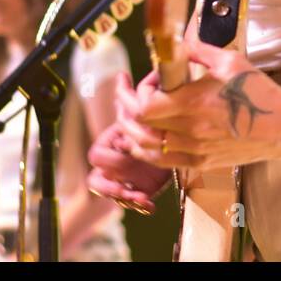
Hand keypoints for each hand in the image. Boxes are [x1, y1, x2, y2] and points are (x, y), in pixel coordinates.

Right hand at [86, 70, 174, 214]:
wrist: (182, 135)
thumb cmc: (163, 119)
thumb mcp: (152, 109)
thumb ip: (136, 96)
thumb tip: (122, 75)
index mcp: (116, 138)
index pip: (98, 153)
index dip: (112, 157)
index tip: (128, 153)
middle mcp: (116, 157)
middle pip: (98, 175)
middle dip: (114, 181)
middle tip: (131, 185)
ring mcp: (124, 174)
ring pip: (107, 189)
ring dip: (122, 195)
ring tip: (141, 199)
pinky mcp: (138, 187)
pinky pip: (127, 200)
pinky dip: (136, 203)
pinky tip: (150, 204)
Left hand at [120, 37, 280, 170]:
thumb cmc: (259, 92)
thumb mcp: (230, 61)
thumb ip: (198, 50)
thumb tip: (177, 41)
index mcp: (194, 104)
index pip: (144, 105)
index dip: (136, 91)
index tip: (149, 78)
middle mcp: (189, 131)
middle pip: (138, 127)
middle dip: (125, 107)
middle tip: (125, 92)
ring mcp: (193, 150)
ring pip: (144, 147)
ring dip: (130, 130)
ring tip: (129, 114)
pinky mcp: (200, 161)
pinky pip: (161, 161)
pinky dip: (144, 150)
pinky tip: (143, 138)